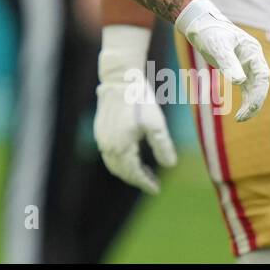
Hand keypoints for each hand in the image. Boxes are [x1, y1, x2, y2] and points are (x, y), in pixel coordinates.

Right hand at [94, 25, 175, 193]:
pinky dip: (119, 161)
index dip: (145, 183)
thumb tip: (169, 165)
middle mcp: (108, 146)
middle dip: (136, 179)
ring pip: (113, 164)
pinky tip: (131, 155)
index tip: (157, 189)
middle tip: (152, 181)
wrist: (120, 80)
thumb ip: (163, 146)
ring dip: (127, 171)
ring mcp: (101, 138)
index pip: (133, 173)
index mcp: (122, 147)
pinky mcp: (99, 131)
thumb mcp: (157, 124)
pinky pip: (108, 154)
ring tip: (143, 171)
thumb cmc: (140, 101)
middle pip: (121, 172)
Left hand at [175, 0, 269, 120]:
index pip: (263, 76)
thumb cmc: (209, 31)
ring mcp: (246, 63)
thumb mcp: (218, 46)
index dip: (259, 94)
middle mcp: (253, 58)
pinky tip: (240, 112)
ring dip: (251, 103)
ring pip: (255, 87)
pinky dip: (245, 98)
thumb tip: (239, 82)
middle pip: (261, 84)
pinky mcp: (237, 68)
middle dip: (255, 101)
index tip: (249, 108)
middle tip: (242, 117)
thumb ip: (228, 63)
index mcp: (253, 51)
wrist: (199, 23)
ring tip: (241, 118)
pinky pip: (246, 86)